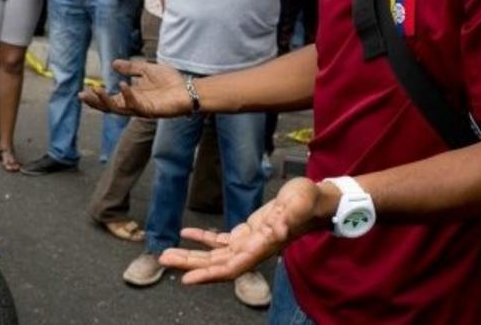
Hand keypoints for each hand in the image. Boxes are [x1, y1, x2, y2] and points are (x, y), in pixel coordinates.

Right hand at [79, 59, 190, 116]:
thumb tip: (114, 64)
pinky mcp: (151, 110)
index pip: (109, 99)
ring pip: (119, 109)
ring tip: (96, 90)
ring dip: (106, 101)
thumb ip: (131, 68)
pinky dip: (128, 95)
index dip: (96, 97)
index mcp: (131, 97)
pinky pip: (136, 105)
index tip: (83, 91)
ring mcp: (142, 109)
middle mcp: (134, 105)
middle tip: (83, 95)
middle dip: (96, 102)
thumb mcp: (147, 70)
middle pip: (110, 107)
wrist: (189, 89)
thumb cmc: (171, 82)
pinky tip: (122, 86)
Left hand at [159, 177, 328, 283]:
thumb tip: (276, 230)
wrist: (317, 201)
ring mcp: (249, 242)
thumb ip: (287, 219)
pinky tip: (186, 233)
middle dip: (189, 264)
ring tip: (167, 252)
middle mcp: (252, 250)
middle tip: (163, 259)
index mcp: (261, 247)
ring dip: (191, 254)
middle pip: (216, 264)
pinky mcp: (247, 232)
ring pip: (215, 255)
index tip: (186, 278)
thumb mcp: (298, 205)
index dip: (208, 275)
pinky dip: (202, 238)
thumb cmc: (309, 201)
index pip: (231, 268)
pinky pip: (220, 240)